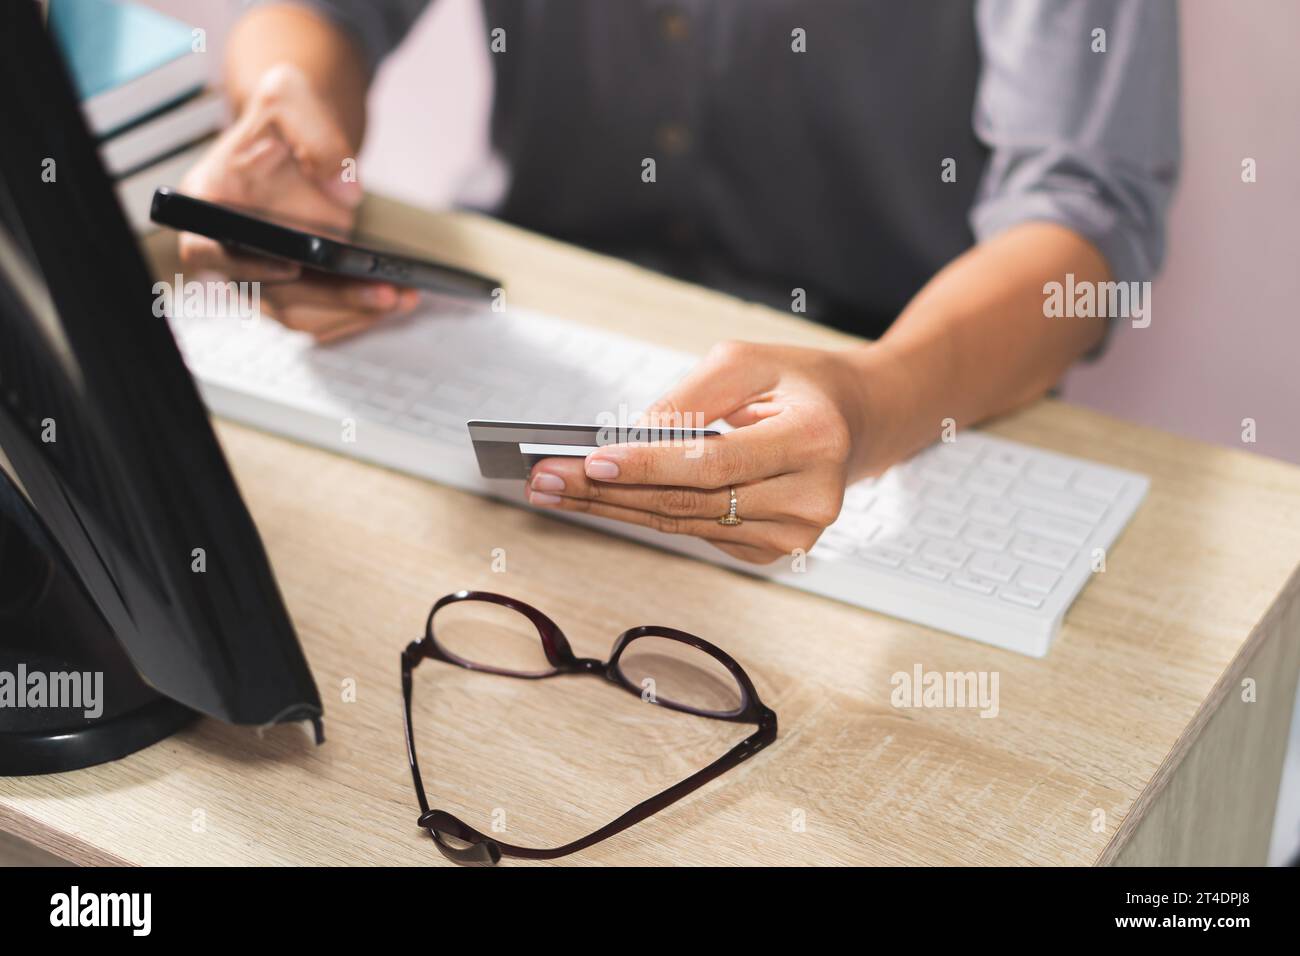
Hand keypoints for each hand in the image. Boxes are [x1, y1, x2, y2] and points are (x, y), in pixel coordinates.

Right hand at [177, 64, 418, 340]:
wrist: (300, 133)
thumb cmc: (284, 115)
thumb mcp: (292, 98)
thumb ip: (315, 136)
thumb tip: (345, 193)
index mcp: (208, 203)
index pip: (207, 249)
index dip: (244, 264)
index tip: (291, 266)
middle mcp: (229, 249)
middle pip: (271, 295)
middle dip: (331, 297)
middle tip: (381, 290)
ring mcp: (261, 275)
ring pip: (301, 315)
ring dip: (353, 313)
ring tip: (402, 296)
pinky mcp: (294, 290)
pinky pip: (323, 316)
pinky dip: (359, 312)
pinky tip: (398, 297)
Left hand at [526, 340, 876, 563]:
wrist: (858, 420)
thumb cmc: (800, 384)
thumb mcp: (747, 362)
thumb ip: (687, 401)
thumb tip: (626, 442)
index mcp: (813, 440)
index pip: (715, 463)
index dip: (650, 466)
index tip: (592, 461)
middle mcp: (810, 498)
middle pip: (690, 502)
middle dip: (607, 492)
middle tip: (545, 479)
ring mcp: (794, 534)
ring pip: (684, 524)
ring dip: (613, 508)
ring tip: (554, 488)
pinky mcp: (774, 551)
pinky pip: (697, 532)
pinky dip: (645, 515)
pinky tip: (600, 501)